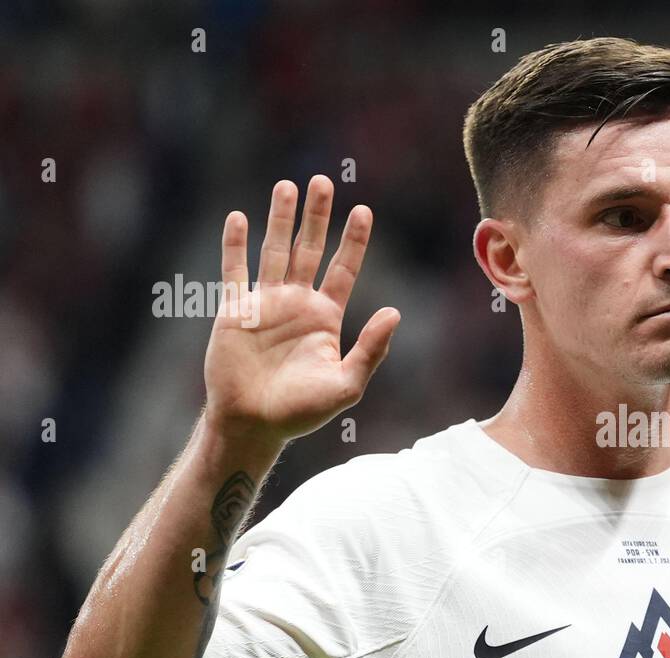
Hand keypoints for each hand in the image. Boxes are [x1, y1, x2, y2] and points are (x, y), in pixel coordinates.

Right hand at [203, 175, 399, 445]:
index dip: (353, 241)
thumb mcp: (347, 384)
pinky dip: (234, 245)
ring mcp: (265, 304)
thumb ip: (371, 350)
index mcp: (325, 317)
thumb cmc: (302, 412)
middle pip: (309, 249)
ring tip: (287, 186)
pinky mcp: (234, 311)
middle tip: (322, 181)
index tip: (364, 210)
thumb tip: (395, 312)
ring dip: (280, 219)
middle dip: (316, 216)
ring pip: (274, 251)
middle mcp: (296, 304)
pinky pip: (234, 271)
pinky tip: (238, 217)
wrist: (253, 424)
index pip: (343, 269)